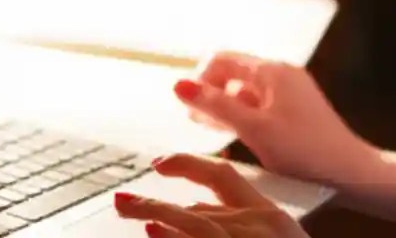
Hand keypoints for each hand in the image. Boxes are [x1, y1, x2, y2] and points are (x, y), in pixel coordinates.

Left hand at [114, 154, 308, 237]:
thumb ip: (237, 227)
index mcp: (273, 216)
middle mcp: (264, 224)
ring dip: (155, 212)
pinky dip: (175, 236)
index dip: (188, 166)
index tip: (160, 164)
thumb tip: (191, 213)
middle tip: (123, 200)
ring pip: (194, 220)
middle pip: (200, 204)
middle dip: (156, 200)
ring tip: (125, 209)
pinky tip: (153, 232)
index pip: (224, 177)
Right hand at [172, 53, 370, 185]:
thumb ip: (215, 106)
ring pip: (246, 92)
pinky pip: (261, 106)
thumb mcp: (253, 128)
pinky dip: (244, 117)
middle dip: (211, 94)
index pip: (222, 59)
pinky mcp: (296, 111)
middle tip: (196, 122)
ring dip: (226, 108)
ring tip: (212, 130)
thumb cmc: (305, 151)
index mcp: (272, 70)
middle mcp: (282, 74)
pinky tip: (238, 136)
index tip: (189, 107)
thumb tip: (180, 85)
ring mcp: (291, 92)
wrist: (350, 172)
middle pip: (234, 74)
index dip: (200, 79)